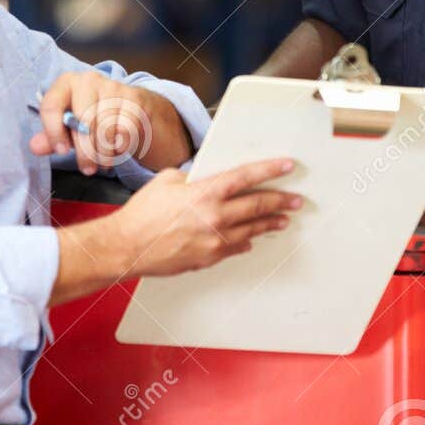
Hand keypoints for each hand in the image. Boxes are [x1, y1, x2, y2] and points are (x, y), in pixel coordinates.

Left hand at [28, 71, 192, 174]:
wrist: (133, 109)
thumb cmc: (95, 118)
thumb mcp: (70, 128)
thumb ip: (52, 137)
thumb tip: (35, 146)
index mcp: (66, 83)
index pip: (51, 106)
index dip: (54, 132)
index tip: (61, 151)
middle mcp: (88, 79)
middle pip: (82, 120)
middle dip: (85, 151)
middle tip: (87, 169)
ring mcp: (113, 86)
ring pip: (105, 128)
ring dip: (104, 153)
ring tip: (103, 163)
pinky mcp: (134, 97)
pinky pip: (125, 129)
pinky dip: (121, 146)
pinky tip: (118, 150)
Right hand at [110, 159, 302, 276]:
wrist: (127, 247)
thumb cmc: (142, 213)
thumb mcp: (167, 181)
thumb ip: (192, 179)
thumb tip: (202, 180)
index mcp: (205, 193)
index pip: (246, 177)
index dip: (269, 170)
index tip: (287, 166)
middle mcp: (214, 216)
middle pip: (257, 206)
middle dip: (280, 201)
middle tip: (296, 200)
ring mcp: (214, 240)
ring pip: (251, 230)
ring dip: (269, 224)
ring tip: (283, 221)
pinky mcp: (208, 257)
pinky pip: (234, 248)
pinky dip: (246, 242)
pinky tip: (252, 240)